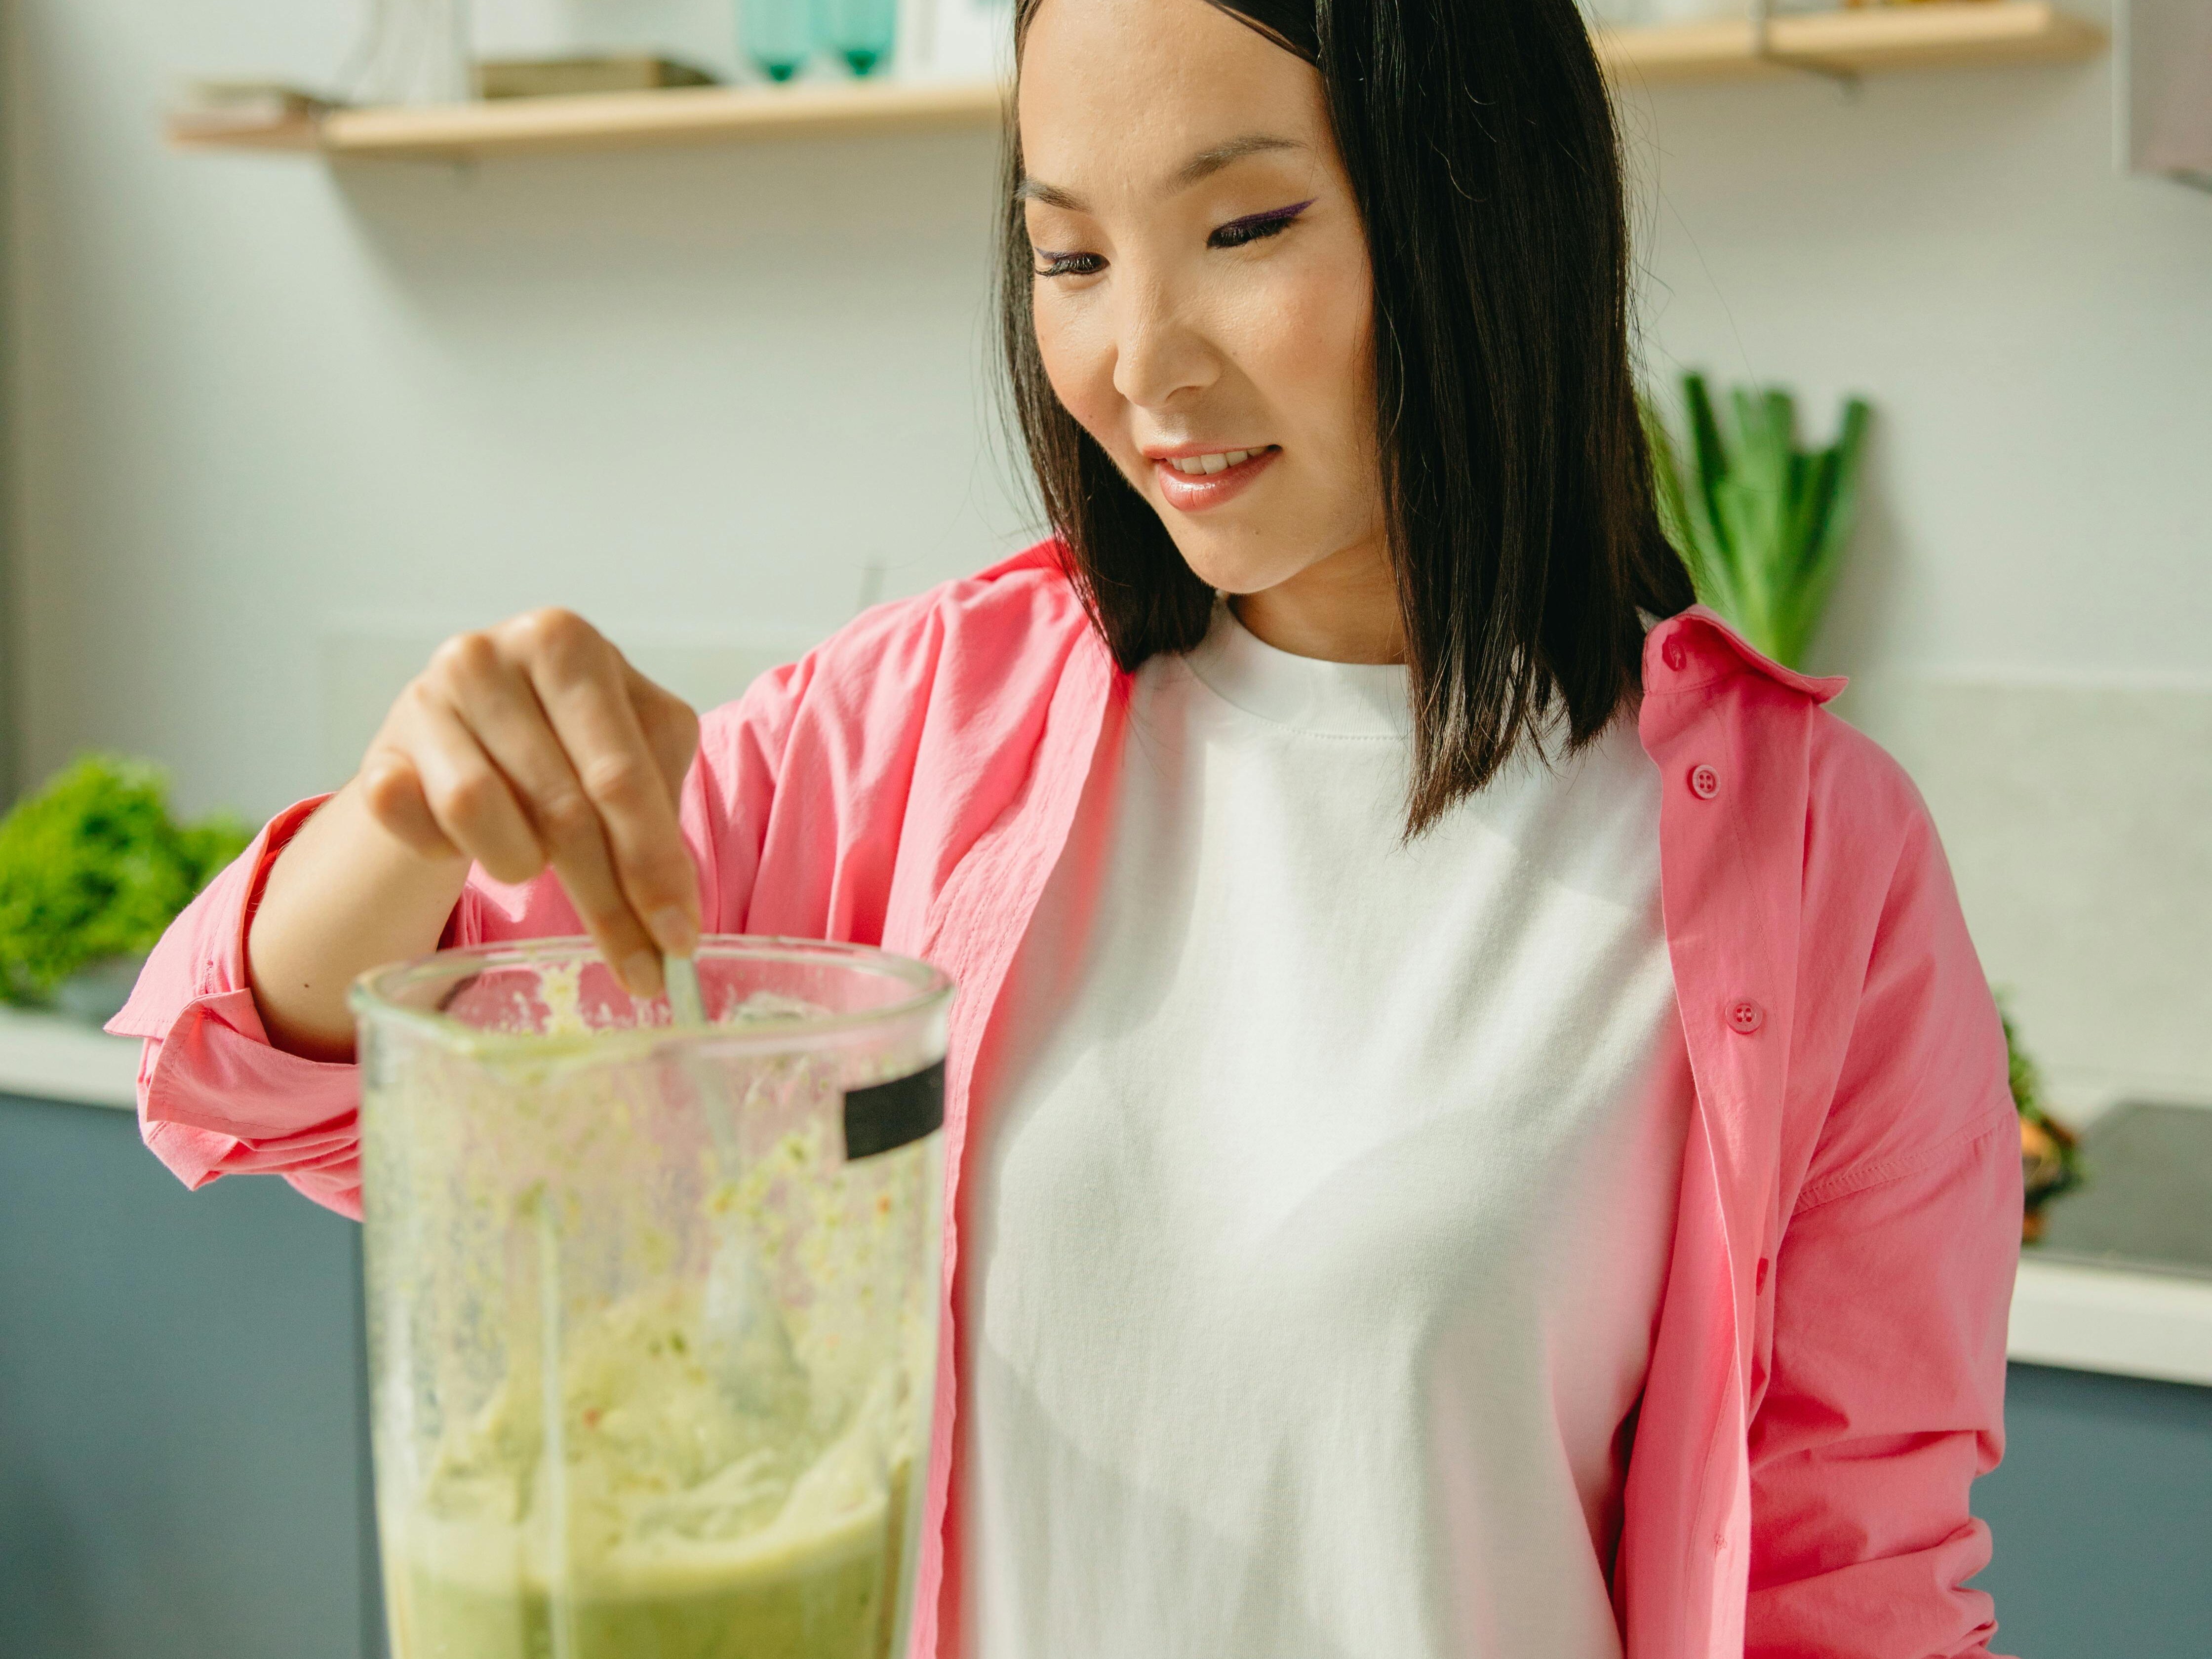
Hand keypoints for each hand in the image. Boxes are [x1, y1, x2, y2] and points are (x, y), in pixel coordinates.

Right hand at [358, 609, 701, 995]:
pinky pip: (415, 827)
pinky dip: (448, 850)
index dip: (654, 865)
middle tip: (641, 970)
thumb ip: (658, 817)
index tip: (679, 941)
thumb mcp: (632, 749)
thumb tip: (675, 923)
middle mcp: (488, 656)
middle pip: (561, 808)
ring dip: (520, 860)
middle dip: (610, 903)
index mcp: (567, 643)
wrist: (464, 725)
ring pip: (481, 815)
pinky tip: (466, 842)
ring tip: (534, 857)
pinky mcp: (377, 755)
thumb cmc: (568, 739)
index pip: (621, 775)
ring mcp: (423, 701)